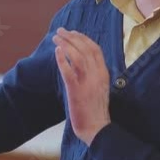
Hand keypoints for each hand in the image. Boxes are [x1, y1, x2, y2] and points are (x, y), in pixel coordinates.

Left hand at [53, 28, 111, 145]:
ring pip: (77, 56)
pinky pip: (68, 71)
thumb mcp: (101, 87)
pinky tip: (56, 52)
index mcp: (104, 73)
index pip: (95, 49)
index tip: (73, 32)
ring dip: (65, 44)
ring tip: (55, 38)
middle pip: (85, 49)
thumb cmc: (96, 110)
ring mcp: (87, 82)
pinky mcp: (76, 91)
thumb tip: (83, 61)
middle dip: (72, 37)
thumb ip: (95, 74)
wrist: (97, 128)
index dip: (83, 38)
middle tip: (60, 31)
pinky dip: (62, 60)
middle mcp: (97, 75)